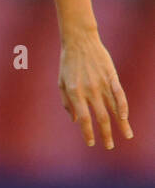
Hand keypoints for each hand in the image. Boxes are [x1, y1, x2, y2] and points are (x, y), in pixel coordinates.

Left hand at [58, 29, 132, 149]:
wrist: (80, 41)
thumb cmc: (68, 63)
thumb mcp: (61, 83)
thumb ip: (67, 103)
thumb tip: (74, 121)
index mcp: (75, 93)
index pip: (83, 119)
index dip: (87, 133)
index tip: (90, 143)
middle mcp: (89, 90)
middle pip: (100, 118)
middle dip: (105, 134)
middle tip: (109, 146)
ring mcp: (102, 83)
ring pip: (113, 109)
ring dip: (120, 125)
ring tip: (126, 136)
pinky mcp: (111, 76)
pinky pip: (119, 94)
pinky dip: (123, 106)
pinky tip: (126, 117)